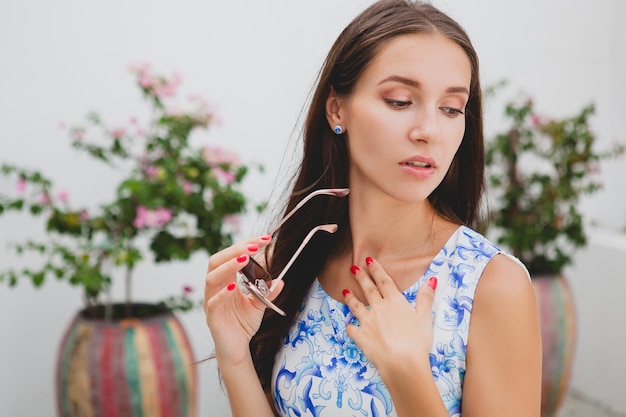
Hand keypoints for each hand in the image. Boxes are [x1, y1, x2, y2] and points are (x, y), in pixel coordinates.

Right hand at [203, 235, 283, 366]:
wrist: (237, 349)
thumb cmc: (243, 324)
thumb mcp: (259, 304)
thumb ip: (268, 292)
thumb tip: (282, 280)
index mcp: (225, 280)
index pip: (230, 255)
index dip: (245, 244)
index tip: (265, 239)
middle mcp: (215, 287)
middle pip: (217, 261)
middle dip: (235, 250)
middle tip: (255, 245)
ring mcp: (211, 301)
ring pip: (212, 278)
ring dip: (229, 266)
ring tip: (245, 259)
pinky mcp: (212, 317)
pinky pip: (213, 302)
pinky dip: (222, 294)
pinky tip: (233, 288)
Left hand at [343, 257, 436, 374]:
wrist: (402, 362)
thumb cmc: (416, 341)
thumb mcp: (425, 317)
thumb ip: (425, 298)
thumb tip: (431, 280)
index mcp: (394, 301)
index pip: (384, 281)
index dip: (376, 269)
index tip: (368, 260)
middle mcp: (379, 308)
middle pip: (368, 289)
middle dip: (361, 277)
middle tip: (353, 268)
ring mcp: (367, 322)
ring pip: (356, 306)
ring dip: (351, 298)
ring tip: (345, 291)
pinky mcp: (361, 336)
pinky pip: (352, 329)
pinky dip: (350, 327)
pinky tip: (348, 325)